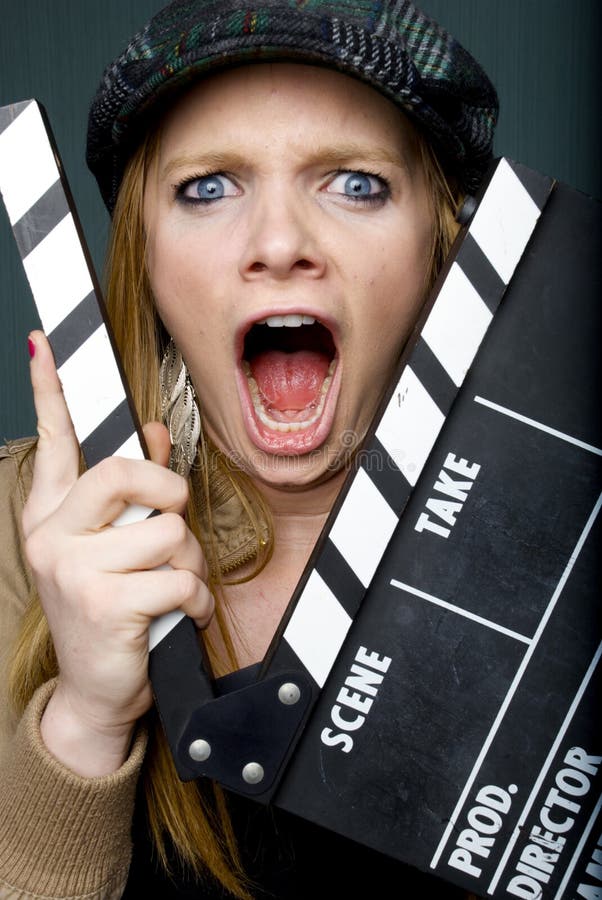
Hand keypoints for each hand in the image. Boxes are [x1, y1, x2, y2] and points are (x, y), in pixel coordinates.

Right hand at [23, 332, 212, 775]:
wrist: (94, 692)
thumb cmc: (111, 611)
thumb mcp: (115, 549)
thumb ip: (134, 494)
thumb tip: (154, 434)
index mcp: (51, 514)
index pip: (53, 441)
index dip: (47, 390)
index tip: (41, 343)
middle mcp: (51, 534)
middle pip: (125, 473)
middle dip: (167, 495)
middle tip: (169, 522)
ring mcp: (72, 568)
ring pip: (167, 532)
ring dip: (185, 565)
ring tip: (164, 590)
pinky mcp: (103, 602)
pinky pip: (179, 578)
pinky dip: (194, 601)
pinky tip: (177, 616)